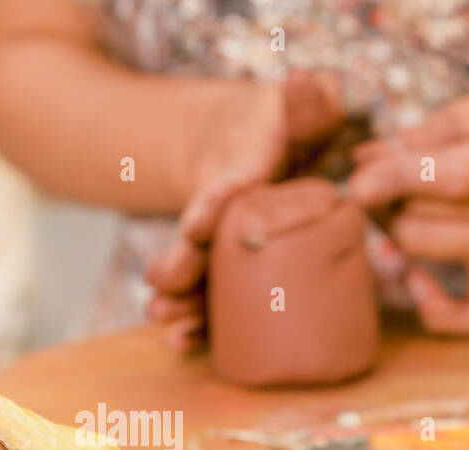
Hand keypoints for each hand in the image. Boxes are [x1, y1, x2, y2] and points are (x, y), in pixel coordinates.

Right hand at [146, 71, 345, 351]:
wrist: (263, 143)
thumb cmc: (292, 125)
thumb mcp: (304, 105)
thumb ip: (308, 100)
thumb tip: (303, 85)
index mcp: (246, 173)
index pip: (228, 189)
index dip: (212, 206)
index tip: (195, 226)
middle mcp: (226, 212)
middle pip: (200, 241)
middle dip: (180, 264)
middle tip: (161, 284)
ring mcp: (222, 245)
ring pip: (198, 276)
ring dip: (181, 300)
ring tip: (166, 321)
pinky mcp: (230, 271)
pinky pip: (212, 301)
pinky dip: (198, 324)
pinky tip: (183, 344)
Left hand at [346, 88, 468, 334]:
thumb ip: (422, 135)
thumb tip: (364, 164)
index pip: (456, 178)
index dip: (399, 181)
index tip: (357, 184)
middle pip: (425, 216)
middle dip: (387, 195)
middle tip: (384, 176)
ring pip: (422, 250)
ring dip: (394, 227)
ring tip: (401, 203)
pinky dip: (437, 310)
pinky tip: (416, 278)